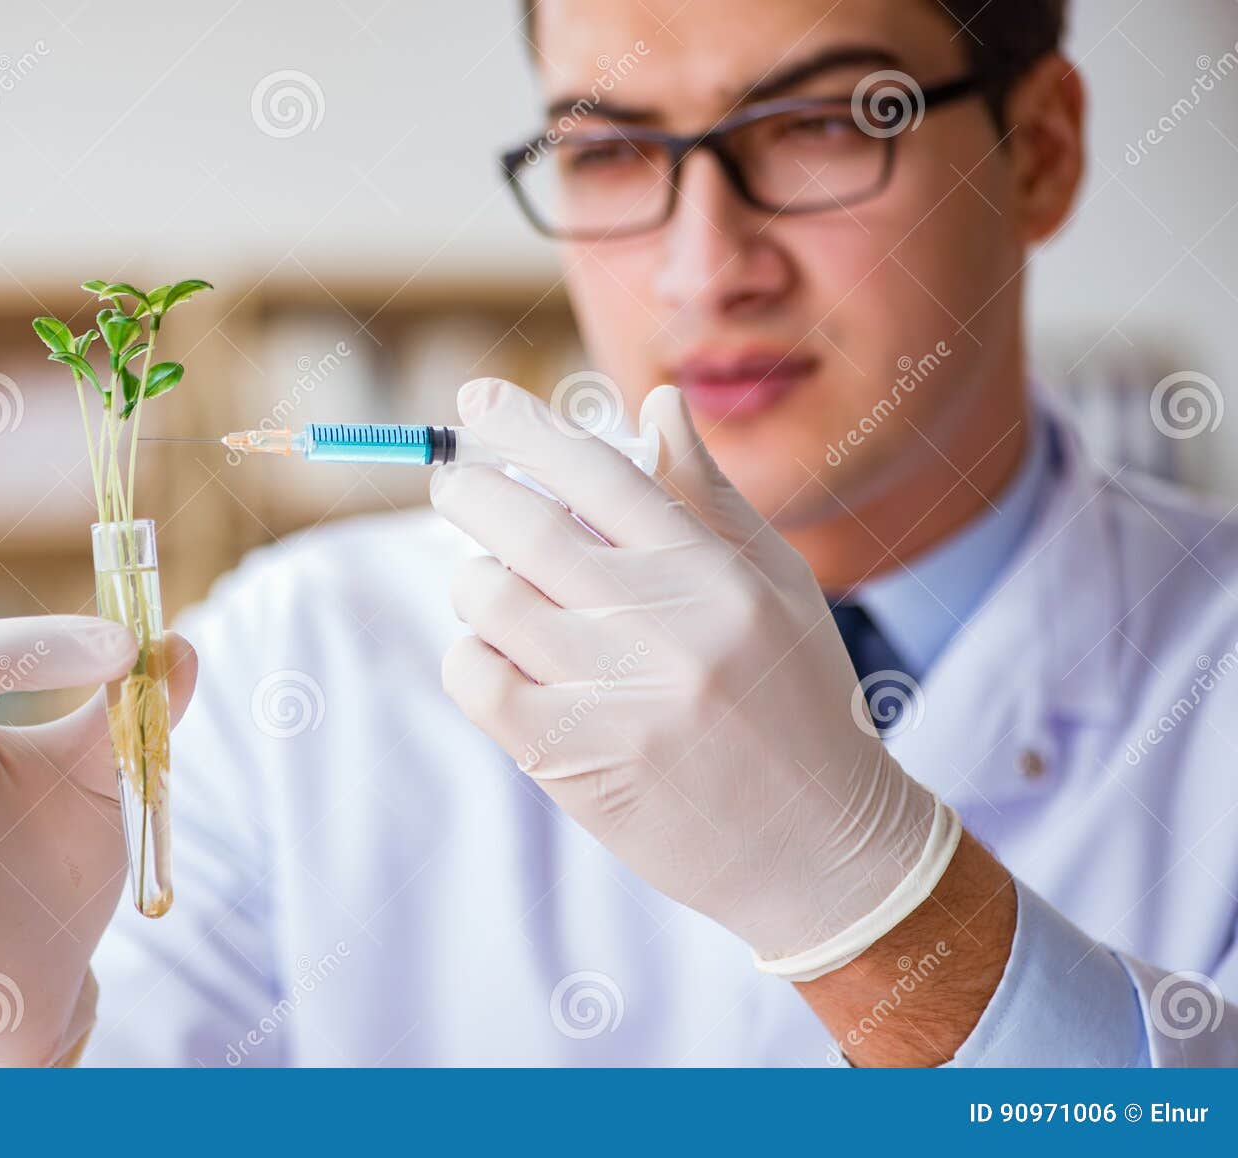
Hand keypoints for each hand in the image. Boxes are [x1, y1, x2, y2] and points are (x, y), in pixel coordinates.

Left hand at [430, 379, 958, 976]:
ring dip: (473, 580)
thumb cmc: (797, 701)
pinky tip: (497, 657)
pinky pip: (476, 677)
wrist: (818, 845)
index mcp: (714, 574)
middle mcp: (664, 626)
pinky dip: (469, 655)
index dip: (526, 426)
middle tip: (454, 482)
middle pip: (526, 526)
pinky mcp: (571, 758)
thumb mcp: (777, 587)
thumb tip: (655, 400)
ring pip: (489, 598)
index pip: (599, 471)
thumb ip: (707, 495)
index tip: (475, 398)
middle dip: (469, 489)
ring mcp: (614, 695)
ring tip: (493, 588)